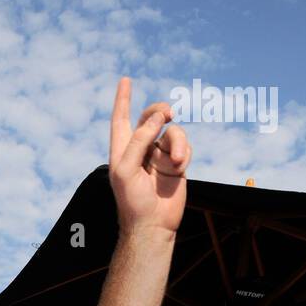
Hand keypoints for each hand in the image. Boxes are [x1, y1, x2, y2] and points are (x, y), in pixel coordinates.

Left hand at [109, 77, 190, 235]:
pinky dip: (184, 152)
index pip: (121, 119)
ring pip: (172, 132)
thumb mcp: (126, 169)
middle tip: (167, 113)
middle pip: (151, 118)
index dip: (123, 100)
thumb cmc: (132, 201)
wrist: (153, 225)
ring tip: (177, 160)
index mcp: (122, 150)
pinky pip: (184, 146)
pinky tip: (181, 166)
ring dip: (177, 142)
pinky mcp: (176, 164)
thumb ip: (139, 139)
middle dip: (159, 111)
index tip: (125, 80)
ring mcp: (159, 157)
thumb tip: (158, 116)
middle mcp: (141, 150)